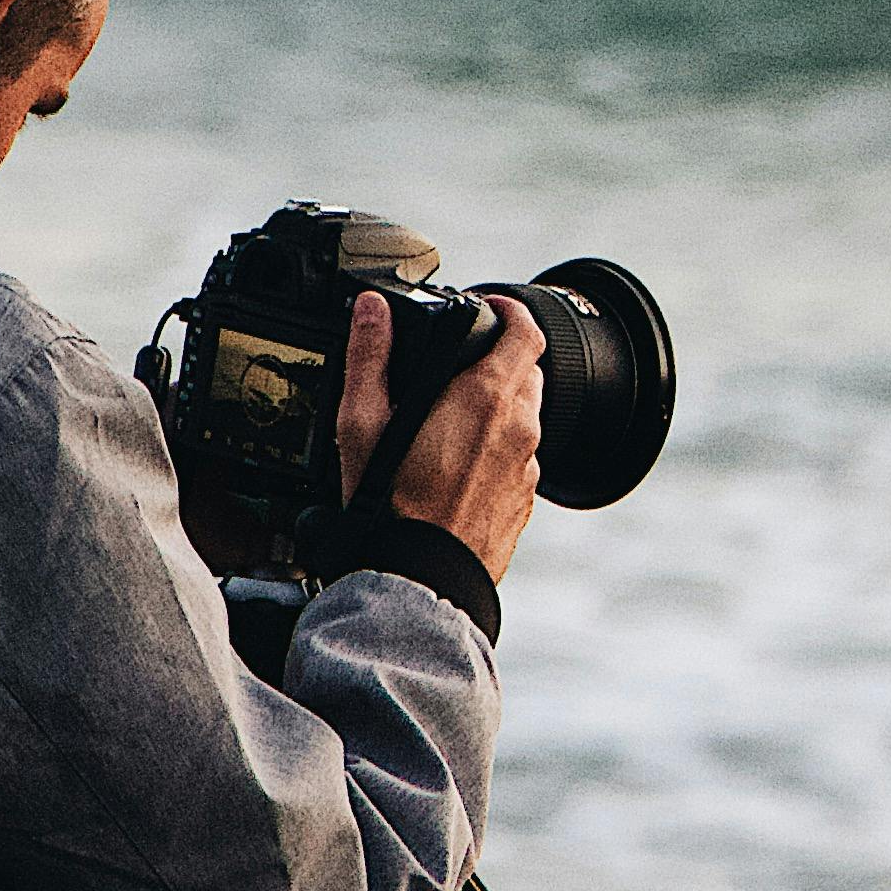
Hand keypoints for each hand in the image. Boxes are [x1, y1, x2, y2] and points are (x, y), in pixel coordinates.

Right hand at [335, 294, 544, 584]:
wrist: (419, 582)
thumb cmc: (390, 509)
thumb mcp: (362, 425)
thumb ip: (369, 357)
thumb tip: (372, 310)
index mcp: (486, 398)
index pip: (526, 331)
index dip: (511, 311)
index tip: (492, 308)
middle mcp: (519, 429)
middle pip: (528, 371)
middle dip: (501, 357)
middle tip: (463, 362)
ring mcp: (527, 468)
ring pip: (525, 417)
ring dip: (499, 406)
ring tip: (452, 417)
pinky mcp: (524, 503)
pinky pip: (520, 460)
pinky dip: (498, 450)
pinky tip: (459, 466)